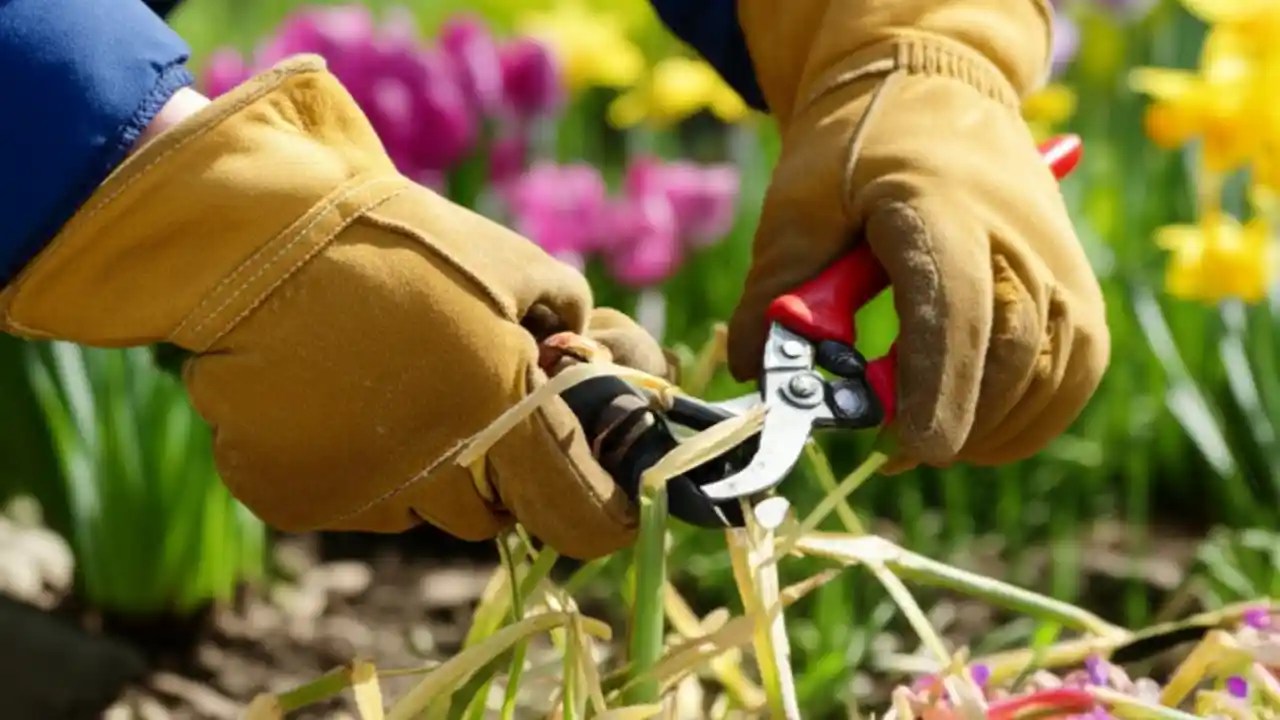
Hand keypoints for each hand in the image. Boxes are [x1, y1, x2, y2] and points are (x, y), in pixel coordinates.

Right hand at [0, 57, 664, 559]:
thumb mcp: (511, 262)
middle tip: (468, 409)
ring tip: (391, 396)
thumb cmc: (399, 244)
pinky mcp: (294, 499)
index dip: (586, 501)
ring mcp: (359, 494)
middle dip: (494, 475)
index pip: (574, 513)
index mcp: (500, 416)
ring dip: (423, 473)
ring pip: (418, 513)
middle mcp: (433, 475)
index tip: (576, 478)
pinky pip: (350, 504)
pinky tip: (333, 405)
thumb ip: (568, 317)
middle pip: (490, 518)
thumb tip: (583, 360)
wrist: (257, 242)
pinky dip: (353, 469)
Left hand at [729, 0, 1109, 469]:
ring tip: (920, 439)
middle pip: (1006, 353)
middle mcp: (1021, 239)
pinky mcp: (1078, 294)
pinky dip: (1025, 421)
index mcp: (944, 207)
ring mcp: (1062, 267)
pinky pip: (1069, 378)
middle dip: (950, 419)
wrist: (938, 94)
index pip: (954, 308)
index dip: (936, 383)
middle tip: (889, 450)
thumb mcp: (799, 203)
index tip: (913, 444)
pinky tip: (972, 431)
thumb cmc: (858, 149)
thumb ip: (776, 290)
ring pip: (1045, 377)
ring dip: (985, 429)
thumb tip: (754, 373)